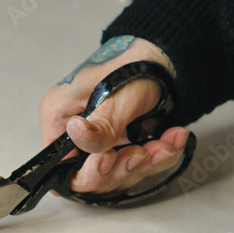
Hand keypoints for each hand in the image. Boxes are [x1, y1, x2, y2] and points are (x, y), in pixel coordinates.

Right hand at [40, 35, 189, 194]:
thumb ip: (100, 125)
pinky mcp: (122, 148)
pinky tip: (173, 138)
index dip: (84, 173)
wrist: (162, 54)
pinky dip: (161, 156)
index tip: (108, 159)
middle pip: (90, 178)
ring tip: (165, 142)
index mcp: (59, 120)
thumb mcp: (116, 96)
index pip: (59, 168)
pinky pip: (140, 167)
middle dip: (121, 169)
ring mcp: (99, 144)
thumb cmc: (132, 64)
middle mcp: (75, 136)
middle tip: (140, 152)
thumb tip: (77, 132)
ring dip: (147, 162)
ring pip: (119, 176)